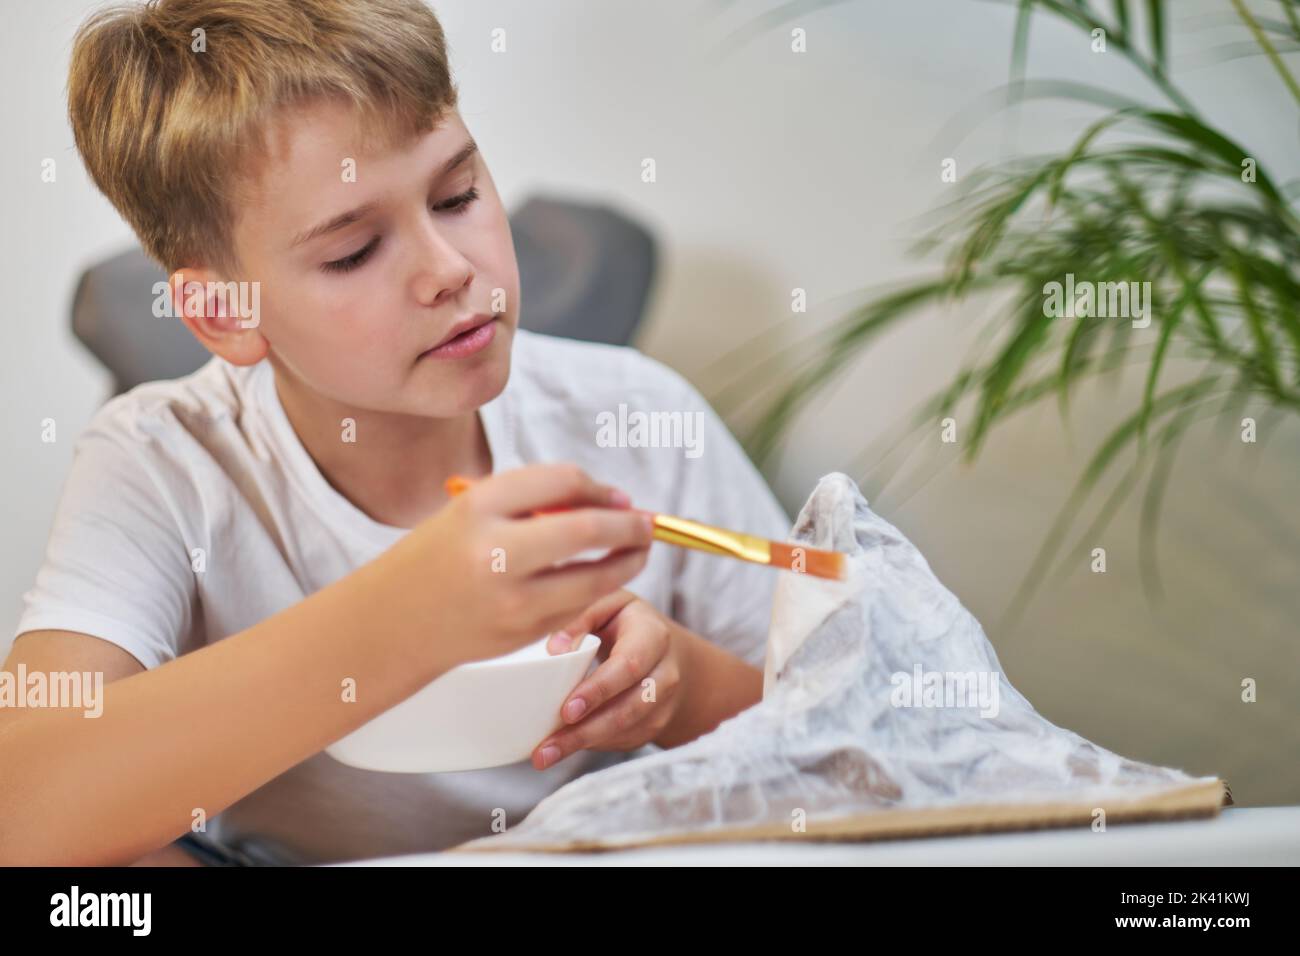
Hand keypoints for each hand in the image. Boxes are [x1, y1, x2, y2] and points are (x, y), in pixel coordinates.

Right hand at [378, 464, 653, 670]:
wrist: (392, 621)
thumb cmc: (439, 555)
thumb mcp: (471, 511)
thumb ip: (531, 500)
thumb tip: (608, 502)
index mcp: (479, 505)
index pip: (564, 481)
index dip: (602, 488)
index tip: (620, 496)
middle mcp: (494, 550)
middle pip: (588, 528)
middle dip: (629, 526)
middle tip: (646, 524)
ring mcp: (510, 598)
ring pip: (595, 577)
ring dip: (628, 562)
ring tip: (639, 551)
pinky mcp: (522, 634)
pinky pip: (577, 607)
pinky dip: (598, 591)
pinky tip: (602, 579)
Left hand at [531, 590, 689, 769]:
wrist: (675, 656)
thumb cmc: (633, 627)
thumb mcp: (613, 607)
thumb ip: (583, 622)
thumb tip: (555, 649)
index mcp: (654, 637)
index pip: (629, 667)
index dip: (599, 690)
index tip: (567, 710)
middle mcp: (665, 675)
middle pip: (627, 709)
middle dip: (585, 731)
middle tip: (546, 748)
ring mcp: (663, 705)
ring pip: (624, 731)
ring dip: (583, 745)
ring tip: (544, 755)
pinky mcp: (654, 726)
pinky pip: (623, 741)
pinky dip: (592, 746)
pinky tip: (563, 748)